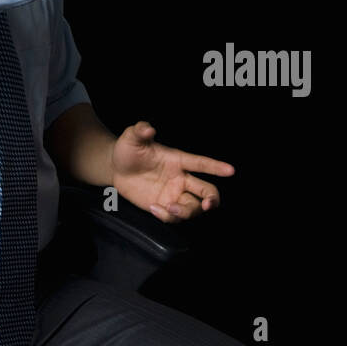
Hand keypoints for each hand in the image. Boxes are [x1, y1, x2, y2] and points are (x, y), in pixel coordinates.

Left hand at [110, 120, 234, 221]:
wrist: (115, 169)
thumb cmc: (128, 150)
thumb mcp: (131, 137)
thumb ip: (140, 131)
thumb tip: (149, 128)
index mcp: (178, 160)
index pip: (201, 163)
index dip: (216, 166)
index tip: (231, 170)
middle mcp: (181, 179)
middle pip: (206, 191)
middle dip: (212, 199)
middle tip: (207, 205)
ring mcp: (174, 194)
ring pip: (193, 208)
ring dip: (185, 212)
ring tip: (168, 207)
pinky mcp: (164, 206)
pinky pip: (174, 217)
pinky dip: (167, 216)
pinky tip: (153, 208)